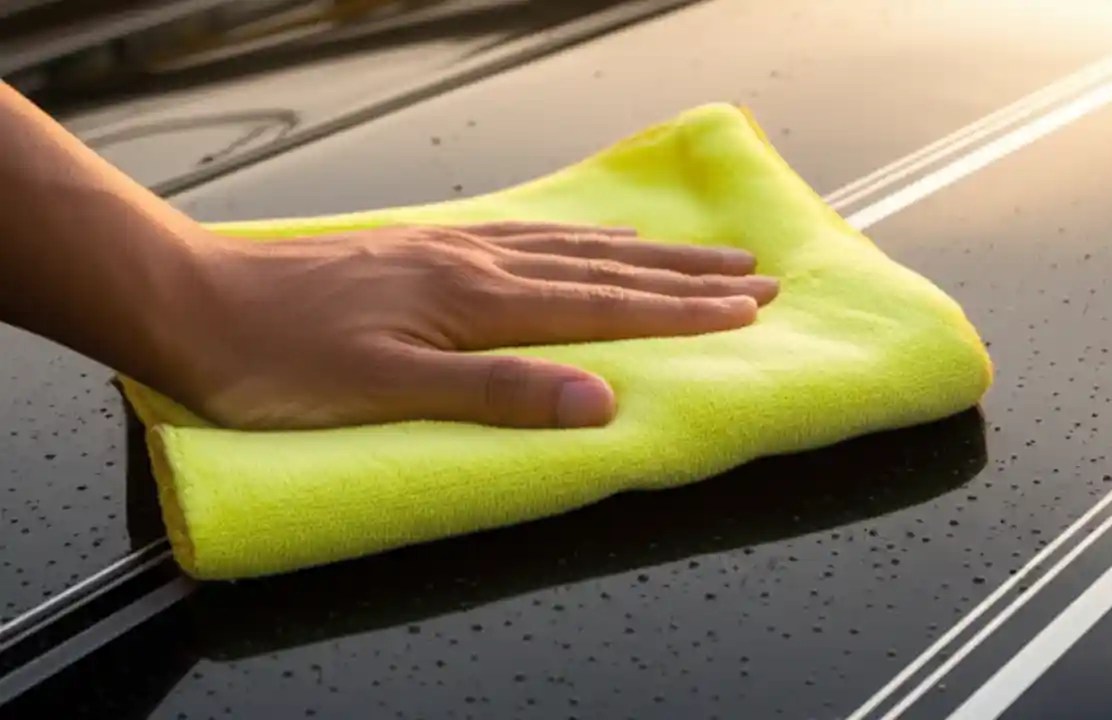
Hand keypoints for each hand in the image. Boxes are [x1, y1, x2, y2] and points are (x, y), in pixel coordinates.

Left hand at [167, 222, 778, 429]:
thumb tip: (600, 402)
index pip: (605, 306)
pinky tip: (589, 239)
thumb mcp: (388, 391)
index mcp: (477, 299)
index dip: (682, 311)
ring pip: (572, 247)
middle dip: (686, 275)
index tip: (747, 310)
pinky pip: (527, 236)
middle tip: (753, 275)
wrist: (195, 305)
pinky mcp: (424, 250)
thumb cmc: (279, 361)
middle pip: (605, 267)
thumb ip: (499, 393)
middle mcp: (476, 263)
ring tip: (698, 253)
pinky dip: (578, 239)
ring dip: (645, 253)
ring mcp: (451, 250)